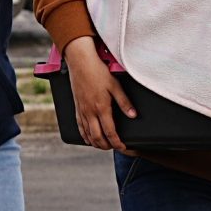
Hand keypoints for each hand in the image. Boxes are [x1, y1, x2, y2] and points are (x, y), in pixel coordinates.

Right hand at [64, 35, 134, 150]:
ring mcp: (82, 111)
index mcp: (101, 108)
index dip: (117, 143)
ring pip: (87, 134)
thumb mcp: (115, 86)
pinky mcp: (76, 107)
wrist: (80, 62)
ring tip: (104, 146)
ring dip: (96, 143)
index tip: (123, 147)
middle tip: (114, 148)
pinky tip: (88, 138)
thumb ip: (125, 102)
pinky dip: (84, 135)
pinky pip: (79, 126)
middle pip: (97, 137)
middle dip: (106, 146)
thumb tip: (133, 115)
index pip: (110, 132)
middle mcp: (90, 112)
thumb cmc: (98, 72)